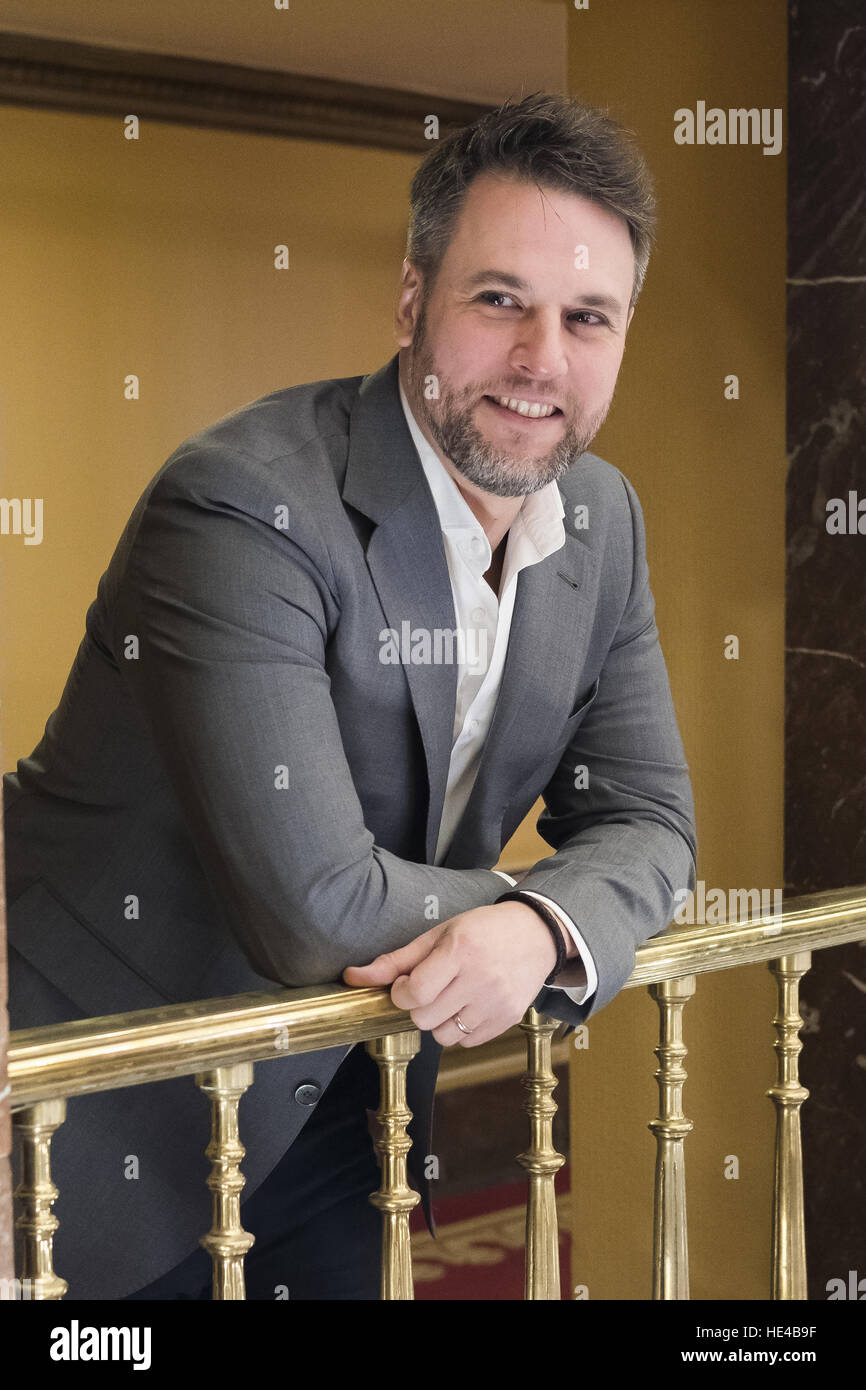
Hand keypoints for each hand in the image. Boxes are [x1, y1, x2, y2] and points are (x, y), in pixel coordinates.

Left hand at [342, 901, 562, 1047]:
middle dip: (417, 1006)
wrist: (536, 934)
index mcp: (459, 951)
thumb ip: (396, 960)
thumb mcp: (438, 934)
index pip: (414, 992)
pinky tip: (468, 1006)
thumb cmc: (482, 930)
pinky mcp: (508, 1019)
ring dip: (438, 1020)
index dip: (401, 993)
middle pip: (424, 1017)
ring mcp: (496, 1002)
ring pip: (443, 1035)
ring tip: (451, 997)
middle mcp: (479, 979)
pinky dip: (460, 1029)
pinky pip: (466, 1042)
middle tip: (430, 988)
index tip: (406, 983)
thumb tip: (353, 977)